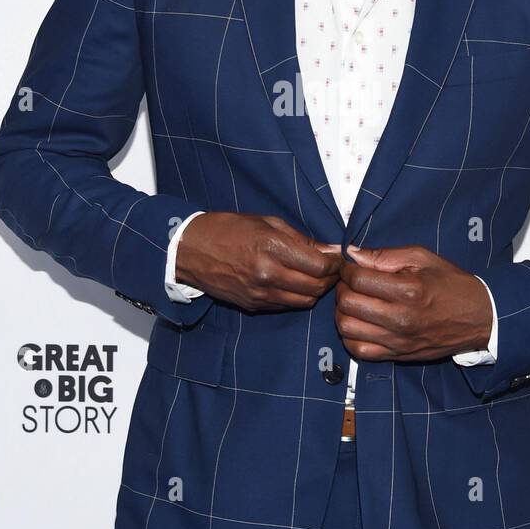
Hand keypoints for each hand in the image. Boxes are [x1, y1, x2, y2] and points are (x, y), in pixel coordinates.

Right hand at [175, 212, 341, 312]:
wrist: (190, 250)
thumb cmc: (227, 229)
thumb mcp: (267, 222)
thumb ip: (300, 239)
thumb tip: (329, 250)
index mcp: (272, 248)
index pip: (320, 266)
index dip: (336, 263)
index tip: (339, 257)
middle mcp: (268, 274)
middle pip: (317, 287)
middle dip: (330, 278)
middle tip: (333, 268)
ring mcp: (260, 293)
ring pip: (305, 300)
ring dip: (317, 290)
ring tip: (317, 276)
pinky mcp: (254, 305)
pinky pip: (287, 305)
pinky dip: (298, 297)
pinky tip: (296, 283)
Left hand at [335, 244, 492, 362]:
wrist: (479, 317)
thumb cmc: (452, 284)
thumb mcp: (423, 259)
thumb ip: (385, 256)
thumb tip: (353, 254)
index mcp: (409, 290)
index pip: (358, 279)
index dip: (347, 269)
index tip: (350, 267)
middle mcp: (401, 318)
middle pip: (348, 303)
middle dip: (342, 288)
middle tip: (350, 283)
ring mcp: (398, 340)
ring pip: (347, 328)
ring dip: (343, 312)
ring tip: (354, 302)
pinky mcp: (397, 355)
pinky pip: (358, 351)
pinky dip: (350, 337)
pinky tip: (359, 323)